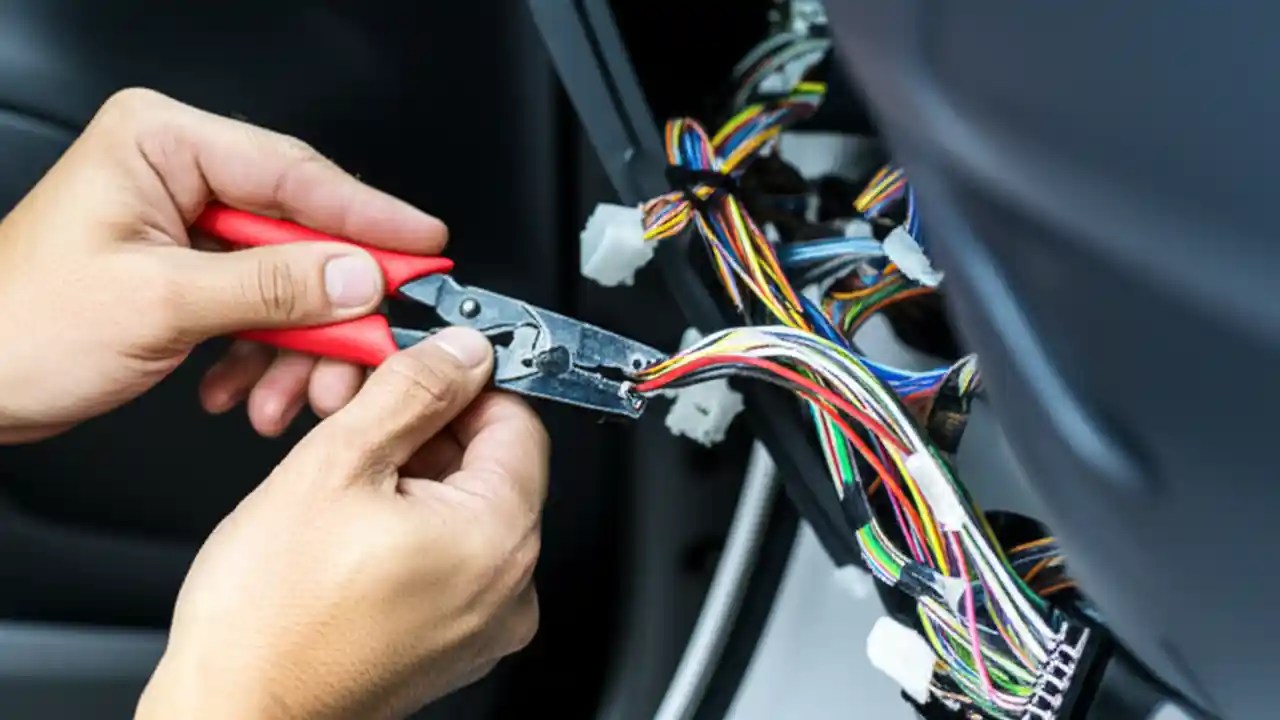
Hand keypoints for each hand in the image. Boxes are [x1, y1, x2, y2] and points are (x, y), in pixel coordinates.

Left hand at [0, 88, 446, 442]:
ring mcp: (183, 224)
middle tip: (373, 344)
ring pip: (285, 278)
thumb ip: (272, 286)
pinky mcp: (187, 270)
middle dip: (332, 305)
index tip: (424, 245)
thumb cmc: (20, 328)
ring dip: (299, 345)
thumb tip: (359, 276)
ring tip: (297, 394)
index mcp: (161, 144)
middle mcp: (176, 174)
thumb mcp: (161, 303)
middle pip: (298, 231)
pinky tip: (249, 392)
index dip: (369, 216)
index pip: (293, 173)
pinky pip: (257, 304)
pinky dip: (264, 354)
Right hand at [136, 328, 547, 719]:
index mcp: (498, 538)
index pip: (517, 420)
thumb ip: (411, 392)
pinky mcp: (452, 643)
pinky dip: (411, 525)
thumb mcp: (336, 466)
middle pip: (491, 464)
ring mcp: (484, 622)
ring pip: (466, 509)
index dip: (463, 382)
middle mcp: (510, 587)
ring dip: (412, 473)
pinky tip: (353, 521)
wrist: (235, 714)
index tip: (418, 368)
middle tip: (360, 415)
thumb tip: (461, 352)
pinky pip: (451, 558)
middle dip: (427, 426)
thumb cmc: (269, 619)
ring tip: (342, 472)